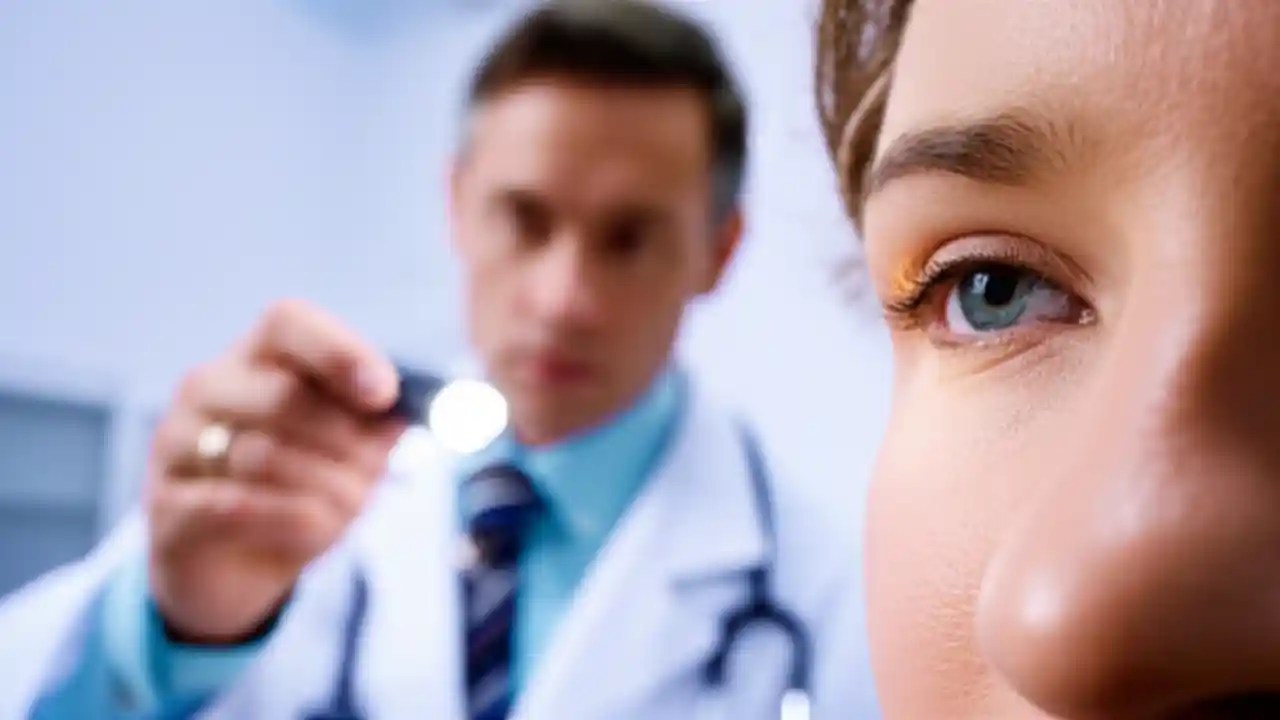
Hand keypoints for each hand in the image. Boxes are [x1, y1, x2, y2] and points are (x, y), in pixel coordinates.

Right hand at [146, 300, 402, 642]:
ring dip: (325, 489)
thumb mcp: (352, 455)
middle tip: (373, 478)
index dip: (340, 352)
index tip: (383, 394)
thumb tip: (412, 409)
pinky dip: (291, 519)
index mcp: (257, 358)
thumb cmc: (301, 492)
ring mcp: (176, 443)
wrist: (236, 571)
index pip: (288, 323)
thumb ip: (379, 426)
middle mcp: (208, 388)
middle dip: (345, 444)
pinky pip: (234, 505)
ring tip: (348, 510)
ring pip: (263, 455)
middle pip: (283, 396)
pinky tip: (315, 530)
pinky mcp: (166, 505)